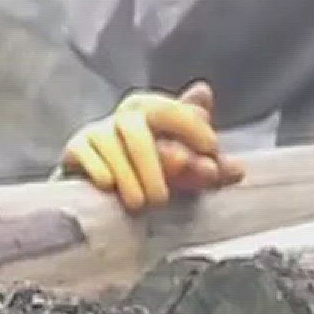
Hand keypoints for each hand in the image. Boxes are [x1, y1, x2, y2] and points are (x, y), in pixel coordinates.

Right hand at [58, 81, 246, 213]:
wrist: (105, 184)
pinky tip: (109, 186)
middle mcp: (126, 115)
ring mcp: (99, 130)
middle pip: (139, 131)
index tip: (211, 152)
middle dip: (154, 163)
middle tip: (163, 199)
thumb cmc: (155, 170)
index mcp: (156, 110)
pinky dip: (98, 168)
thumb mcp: (187, 167)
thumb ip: (211, 167)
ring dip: (127, 174)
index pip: (173, 110)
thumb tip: (238, 171)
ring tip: (140, 203)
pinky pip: (85, 153)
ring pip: (112, 144)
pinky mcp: (75, 148)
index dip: (192, 128)